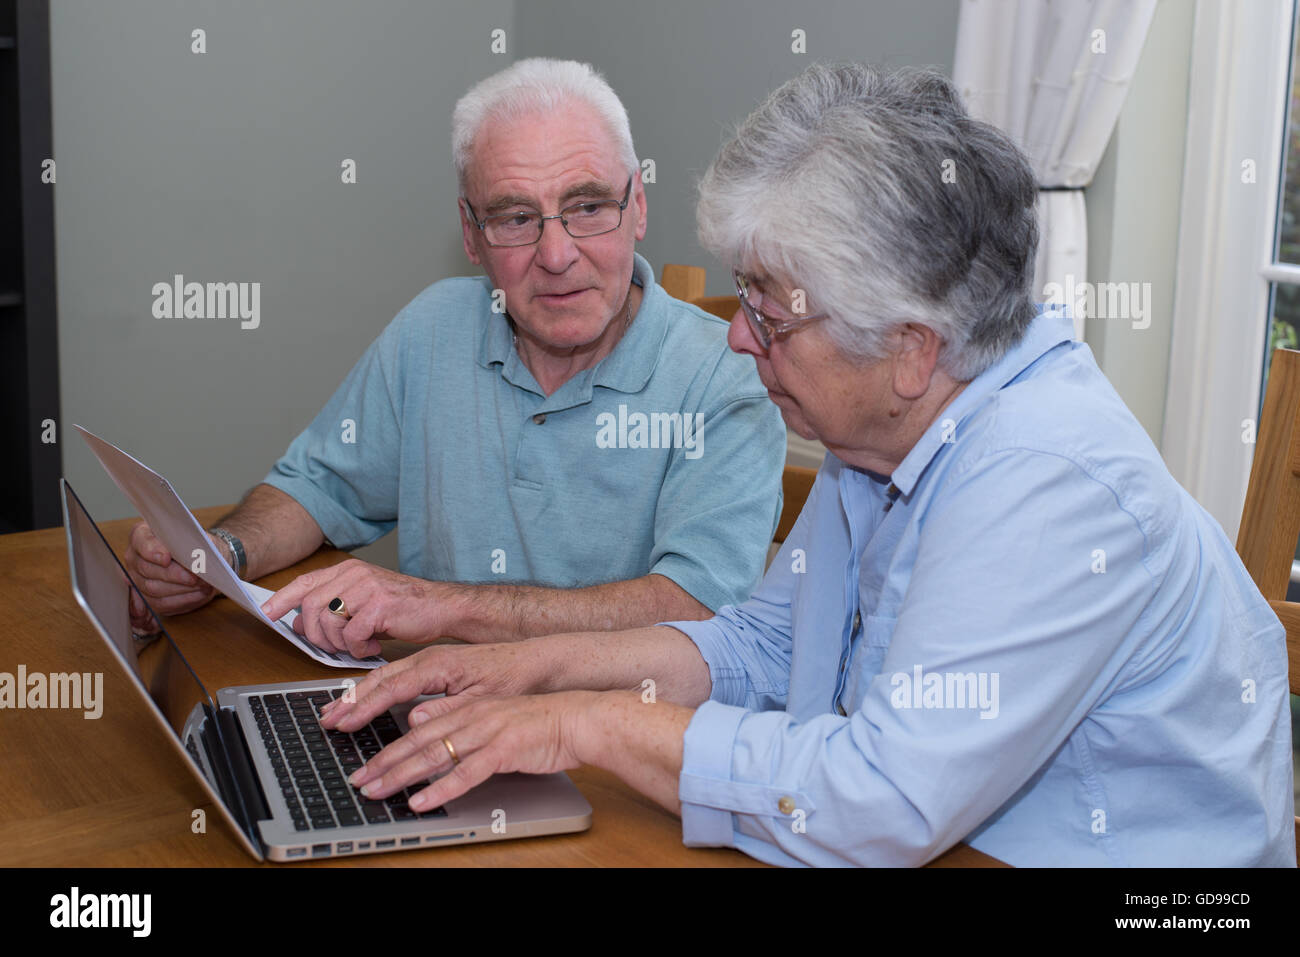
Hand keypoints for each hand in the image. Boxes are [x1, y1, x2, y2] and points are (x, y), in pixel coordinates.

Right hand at [123, 521, 217, 627]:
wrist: (201, 562)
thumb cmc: (196, 545)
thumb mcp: (198, 538)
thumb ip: (190, 542)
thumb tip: (191, 555)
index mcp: (142, 535)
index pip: (141, 541)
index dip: (152, 551)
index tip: (166, 558)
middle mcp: (134, 557)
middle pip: (147, 568)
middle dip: (174, 574)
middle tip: (195, 577)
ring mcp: (137, 579)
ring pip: (153, 588)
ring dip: (181, 588)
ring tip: (202, 585)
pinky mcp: (148, 597)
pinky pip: (161, 603)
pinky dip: (183, 599)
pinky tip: (199, 593)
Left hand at [259, 559, 463, 658]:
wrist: (443, 607)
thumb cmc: (405, 608)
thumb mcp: (364, 606)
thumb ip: (332, 611)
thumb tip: (299, 622)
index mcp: (349, 571)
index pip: (305, 582)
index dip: (282, 598)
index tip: (267, 612)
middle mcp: (355, 574)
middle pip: (311, 606)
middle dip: (315, 635)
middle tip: (333, 648)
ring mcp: (367, 587)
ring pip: (328, 622)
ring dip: (337, 644)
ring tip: (356, 648)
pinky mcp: (379, 605)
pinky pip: (350, 634)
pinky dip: (357, 649)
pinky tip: (371, 650)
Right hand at [318, 640, 541, 731]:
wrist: (536, 658)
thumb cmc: (515, 677)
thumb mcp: (485, 699)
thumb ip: (449, 710)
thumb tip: (416, 720)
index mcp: (439, 665)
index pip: (392, 687)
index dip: (365, 707)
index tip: (343, 723)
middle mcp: (430, 660)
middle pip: (380, 679)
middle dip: (351, 701)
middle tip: (326, 721)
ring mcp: (430, 661)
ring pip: (384, 676)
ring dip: (357, 695)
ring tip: (334, 712)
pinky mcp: (435, 666)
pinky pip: (396, 676)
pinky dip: (374, 689)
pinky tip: (364, 701)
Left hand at [345, 691, 598, 811]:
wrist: (578, 718)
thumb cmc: (539, 722)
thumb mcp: (492, 716)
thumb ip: (456, 719)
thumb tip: (419, 722)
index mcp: (467, 708)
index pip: (417, 728)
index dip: (388, 747)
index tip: (364, 763)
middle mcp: (472, 716)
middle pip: (418, 742)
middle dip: (384, 763)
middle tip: (359, 781)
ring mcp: (487, 731)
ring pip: (436, 754)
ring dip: (402, 775)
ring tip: (378, 791)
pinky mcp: (504, 748)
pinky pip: (467, 772)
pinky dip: (441, 788)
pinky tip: (423, 800)